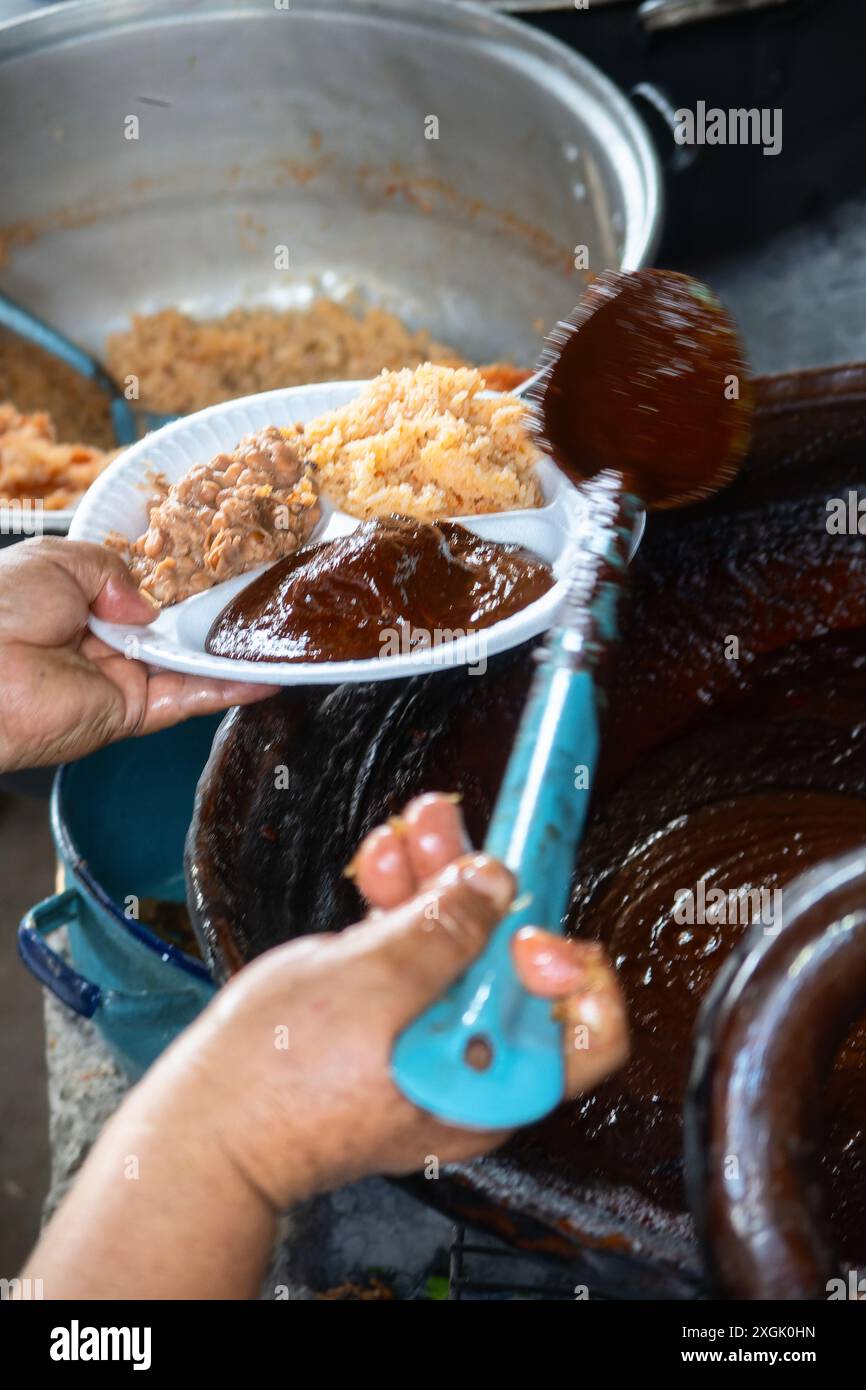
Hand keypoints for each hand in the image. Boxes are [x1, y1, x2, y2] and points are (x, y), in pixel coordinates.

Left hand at [0, 536, 276, 769]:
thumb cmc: (1, 608)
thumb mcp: (57, 560)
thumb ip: (110, 570)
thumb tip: (148, 606)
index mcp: (77, 602)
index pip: (138, 595)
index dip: (178, 584)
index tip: (220, 568)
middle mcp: (101, 642)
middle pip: (170, 631)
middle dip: (211, 616)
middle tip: (259, 598)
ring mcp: (118, 680)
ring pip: (187, 666)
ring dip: (229, 653)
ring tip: (275, 635)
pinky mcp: (130, 714)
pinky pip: (186, 699)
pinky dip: (227, 690)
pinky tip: (263, 676)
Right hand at [162, 792, 627, 1209]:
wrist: (201, 1130)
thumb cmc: (280, 1085)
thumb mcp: (375, 986)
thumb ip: (444, 930)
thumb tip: (498, 883)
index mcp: (492, 1083)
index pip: (586, 1035)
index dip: (574, 968)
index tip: (533, 919)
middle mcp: (472, 1067)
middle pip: (512, 970)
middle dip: (489, 892)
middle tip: (469, 836)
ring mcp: (425, 1045)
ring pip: (457, 953)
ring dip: (439, 883)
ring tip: (417, 825)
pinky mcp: (381, 1027)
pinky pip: (410, 963)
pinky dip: (400, 912)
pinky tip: (384, 864)